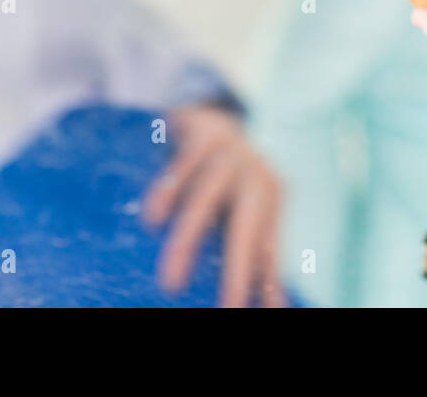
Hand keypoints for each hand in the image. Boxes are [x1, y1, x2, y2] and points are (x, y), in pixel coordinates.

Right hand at [142, 104, 283, 307]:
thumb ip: (255, 252)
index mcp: (271, 197)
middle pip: (246, 225)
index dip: (264, 281)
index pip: (268, 246)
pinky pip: (183, 166)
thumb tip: (273, 302)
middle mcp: (255, 174)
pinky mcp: (204, 132)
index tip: (252, 310)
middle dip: (238, 267)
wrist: (210, 115)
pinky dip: (168, 193)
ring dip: (189, 240)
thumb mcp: (243, 209)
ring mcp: (230, 151)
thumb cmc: (225, 177)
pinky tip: (153, 220)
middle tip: (228, 306)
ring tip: (170, 282)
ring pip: (207, 198)